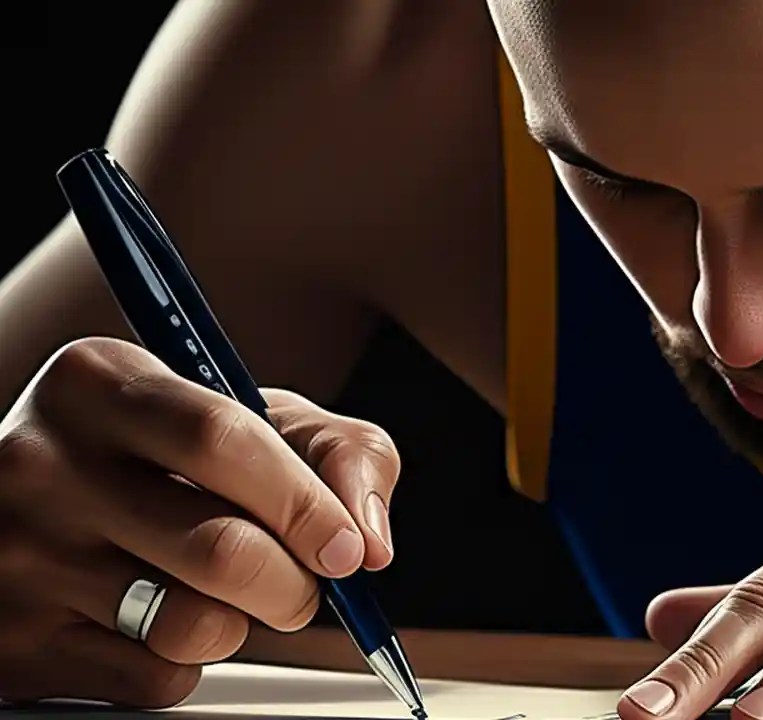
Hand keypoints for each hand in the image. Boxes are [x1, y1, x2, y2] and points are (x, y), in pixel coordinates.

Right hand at [0, 338, 399, 705]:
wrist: (32, 505)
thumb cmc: (168, 457)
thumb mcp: (251, 417)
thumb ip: (336, 452)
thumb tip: (369, 539)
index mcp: (100, 382)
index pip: (222, 440)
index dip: (305, 504)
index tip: (348, 546)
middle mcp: (43, 463)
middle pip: (223, 549)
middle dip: (297, 583)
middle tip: (306, 583)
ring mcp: (19, 557)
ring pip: (192, 624)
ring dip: (244, 625)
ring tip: (226, 594)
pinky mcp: (14, 645)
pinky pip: (152, 678)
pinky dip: (187, 663)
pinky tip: (159, 619)